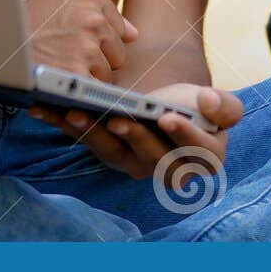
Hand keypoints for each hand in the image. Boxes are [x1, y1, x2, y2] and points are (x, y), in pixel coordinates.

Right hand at [24, 0, 137, 80]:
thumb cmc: (24, 24)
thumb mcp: (58, 1)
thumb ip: (99, 12)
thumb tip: (134, 34)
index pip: (117, 26)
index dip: (96, 39)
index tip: (72, 39)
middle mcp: (93, 15)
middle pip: (117, 51)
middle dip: (97, 59)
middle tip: (64, 55)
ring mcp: (88, 45)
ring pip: (107, 73)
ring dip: (87, 76)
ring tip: (58, 67)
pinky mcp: (80, 73)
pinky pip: (96, 91)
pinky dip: (80, 93)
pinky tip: (60, 83)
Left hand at [29, 83, 242, 180]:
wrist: (172, 103)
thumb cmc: (196, 106)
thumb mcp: (218, 105)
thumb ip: (226, 108)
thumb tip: (205, 102)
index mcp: (203, 160)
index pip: (196, 150)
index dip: (183, 134)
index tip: (168, 118)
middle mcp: (167, 170)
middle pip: (151, 156)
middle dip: (133, 138)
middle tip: (118, 120)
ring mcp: (134, 164)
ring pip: (113, 152)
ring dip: (93, 133)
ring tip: (76, 113)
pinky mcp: (108, 153)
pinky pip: (87, 141)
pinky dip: (63, 125)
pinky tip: (45, 108)